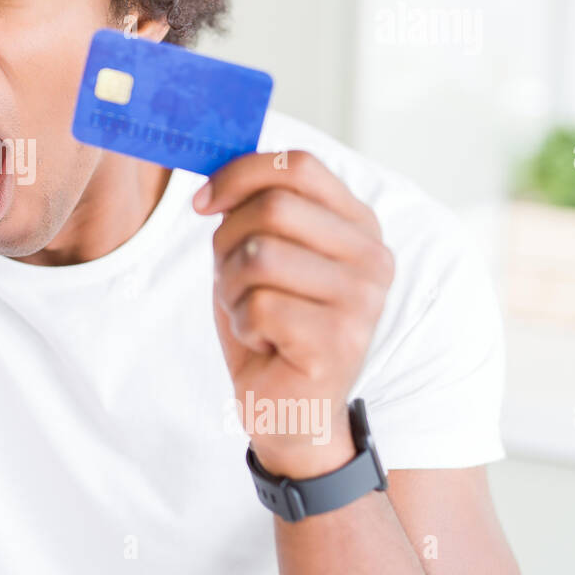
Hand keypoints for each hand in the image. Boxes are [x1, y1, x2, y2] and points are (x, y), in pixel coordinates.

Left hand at [194, 151, 394, 477]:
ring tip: (249, 311)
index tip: (202, 203)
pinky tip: (263, 341)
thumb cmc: (270, 324)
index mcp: (358, 225)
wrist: (288, 407)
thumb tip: (220, 173)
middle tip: (231, 278)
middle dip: (228, 240)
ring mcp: (362, 300)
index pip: (299, 166)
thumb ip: (255, 209)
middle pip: (273, 207)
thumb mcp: (261, 253)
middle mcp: (372, 257)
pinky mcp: (339, 340)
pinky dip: (242, 322)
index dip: (240, 174)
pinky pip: (259, 305)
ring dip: (231, 285)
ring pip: (260, 255)